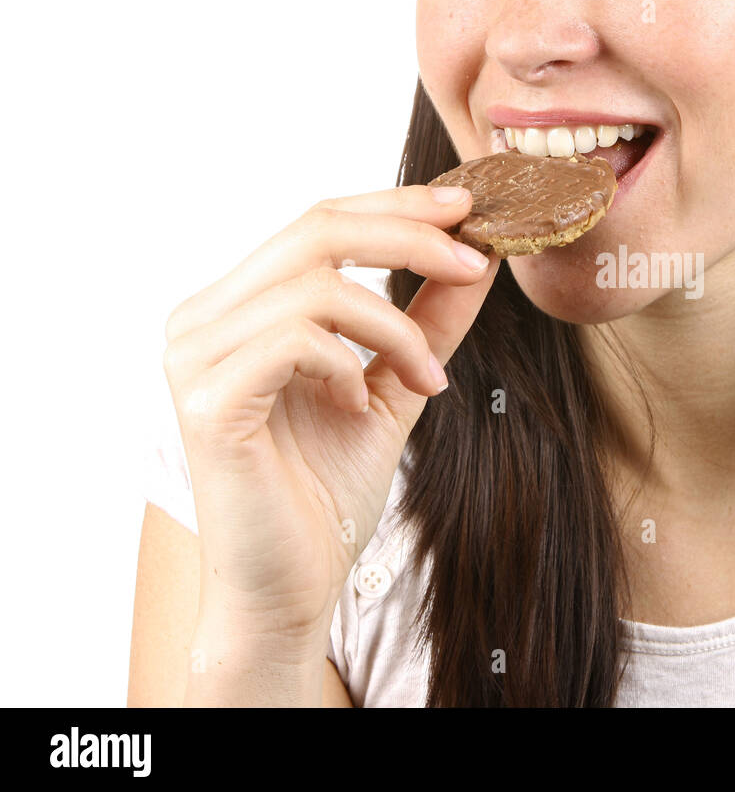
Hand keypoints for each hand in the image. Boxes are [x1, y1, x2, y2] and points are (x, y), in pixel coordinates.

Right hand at [162, 183, 497, 636]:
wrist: (289, 586)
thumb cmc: (327, 490)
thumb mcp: (393, 384)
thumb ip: (427, 320)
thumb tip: (480, 255)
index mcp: (237, 306)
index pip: (319, 221)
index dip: (396, 205)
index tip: (469, 207)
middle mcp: (202, 318)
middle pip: (316, 229)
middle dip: (410, 236)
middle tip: (477, 260)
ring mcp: (195, 356)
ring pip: (317, 285)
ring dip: (395, 326)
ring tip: (425, 379)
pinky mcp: (208, 401)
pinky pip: (297, 339)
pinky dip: (352, 364)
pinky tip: (359, 407)